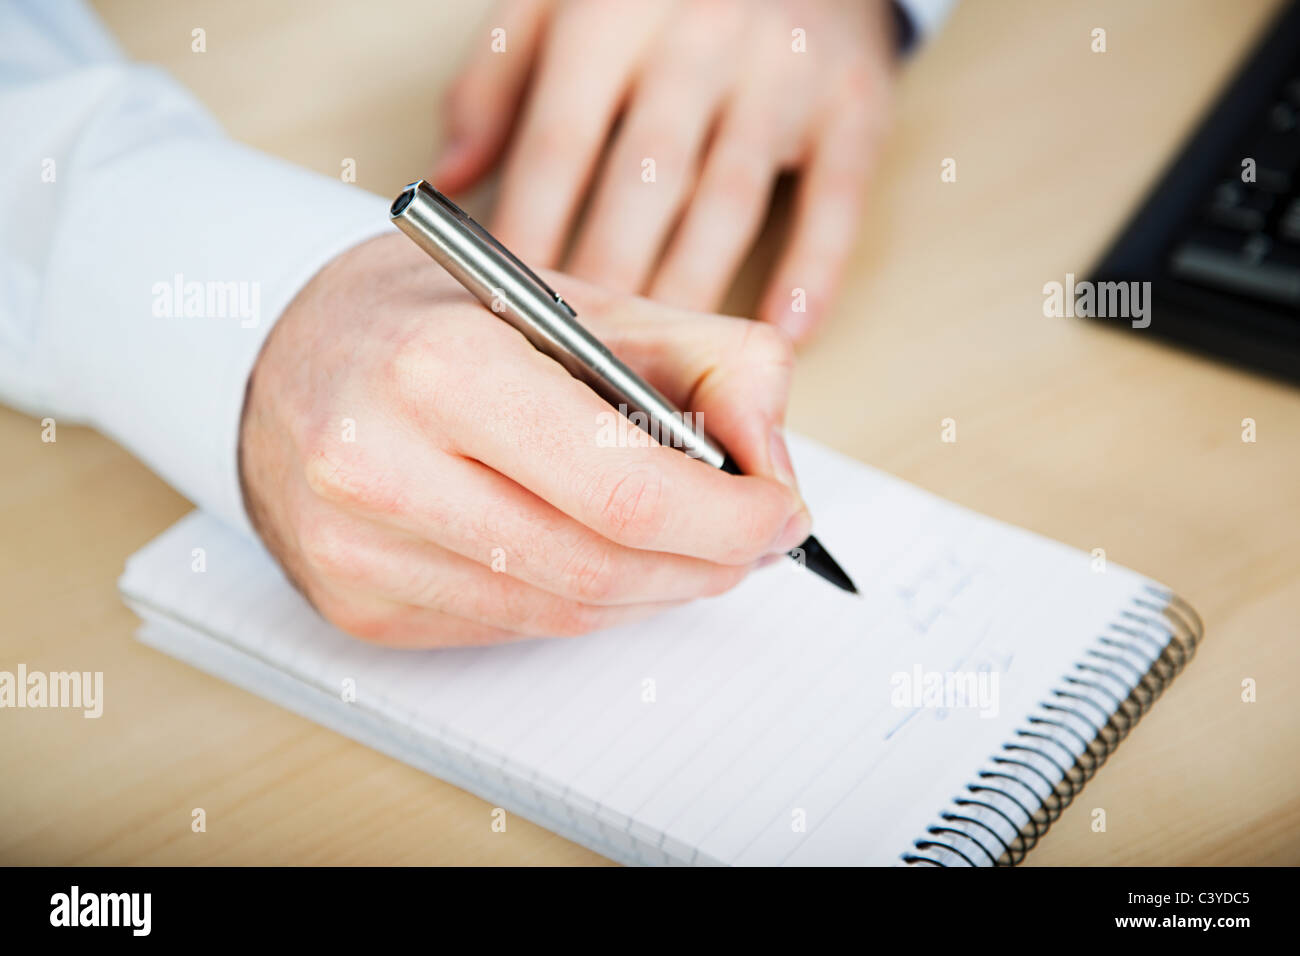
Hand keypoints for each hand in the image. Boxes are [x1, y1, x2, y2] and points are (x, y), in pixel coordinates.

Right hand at [239, 233, 810, 646]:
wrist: (279, 353)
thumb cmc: (429, 313)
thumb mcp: (570, 294)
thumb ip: (699, 357)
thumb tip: (775, 457)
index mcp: (438, 366)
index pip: (622, 487)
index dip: (729, 517)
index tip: (782, 510)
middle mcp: (378, 466)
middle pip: (599, 568)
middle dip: (708, 563)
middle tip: (755, 537)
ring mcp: (354, 551)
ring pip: (560, 611)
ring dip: (655, 590)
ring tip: (692, 545)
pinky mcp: (352, 604)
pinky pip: (509, 627)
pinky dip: (584, 602)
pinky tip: (605, 558)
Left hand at [431, 0, 896, 342]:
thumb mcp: (562, 3)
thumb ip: (497, 81)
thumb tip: (450, 173)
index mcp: (612, 17)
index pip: (559, 143)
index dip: (530, 233)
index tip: (502, 315)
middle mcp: (696, 43)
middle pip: (643, 183)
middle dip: (606, 283)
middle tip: (578, 373)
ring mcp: (780, 75)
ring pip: (728, 202)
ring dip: (691, 294)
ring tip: (661, 381)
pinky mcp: (853, 105)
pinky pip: (834, 196)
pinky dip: (813, 269)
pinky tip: (784, 332)